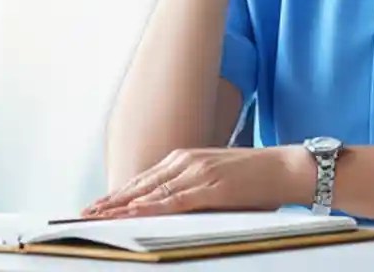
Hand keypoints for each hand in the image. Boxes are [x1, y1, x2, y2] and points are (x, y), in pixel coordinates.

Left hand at [80, 146, 313, 218]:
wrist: (288, 168)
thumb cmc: (256, 177)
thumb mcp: (217, 178)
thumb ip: (192, 187)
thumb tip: (174, 204)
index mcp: (186, 158)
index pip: (144, 179)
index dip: (118, 193)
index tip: (97, 205)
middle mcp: (187, 161)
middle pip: (140, 184)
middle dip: (111, 200)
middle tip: (86, 212)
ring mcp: (198, 172)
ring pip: (152, 192)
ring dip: (123, 205)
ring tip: (100, 215)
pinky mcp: (212, 185)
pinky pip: (176, 199)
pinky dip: (153, 205)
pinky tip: (135, 211)